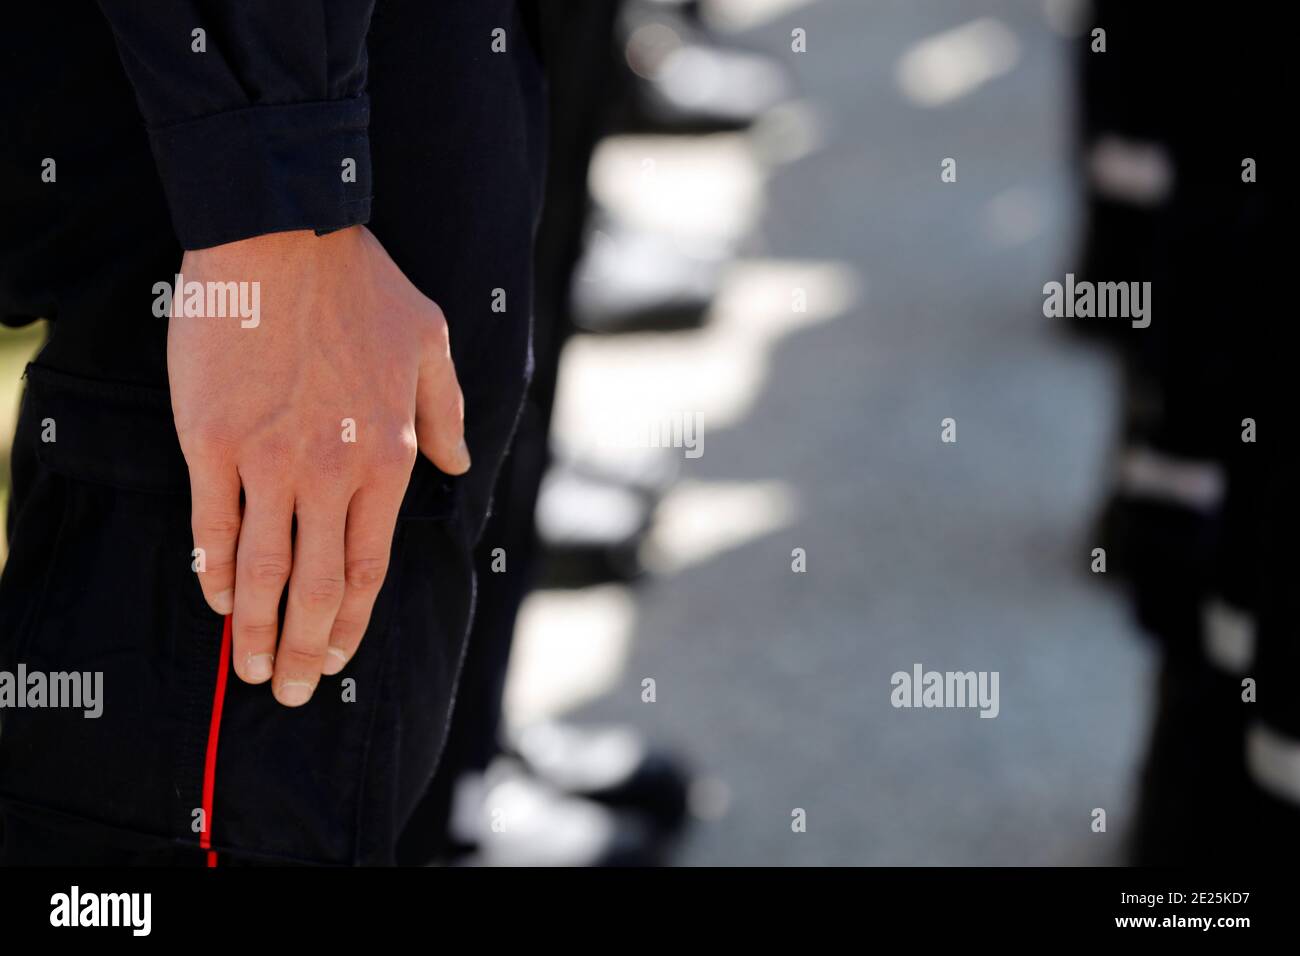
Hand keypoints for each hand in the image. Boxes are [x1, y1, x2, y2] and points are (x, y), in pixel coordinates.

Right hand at [168, 225, 468, 705]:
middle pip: (318, 586)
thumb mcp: (431, 343)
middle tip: (293, 691)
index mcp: (389, 456)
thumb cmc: (361, 285)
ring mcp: (267, 461)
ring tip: (250, 669)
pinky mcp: (212, 442)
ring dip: (256, 629)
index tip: (339, 657)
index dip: (353, 621)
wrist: (281, 235)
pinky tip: (217, 601)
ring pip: (265, 569)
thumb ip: (444, 412)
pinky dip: (215, 571)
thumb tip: (456, 464)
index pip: (369, 565)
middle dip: (307, 648)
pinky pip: (213, 524)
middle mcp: (331, 471)